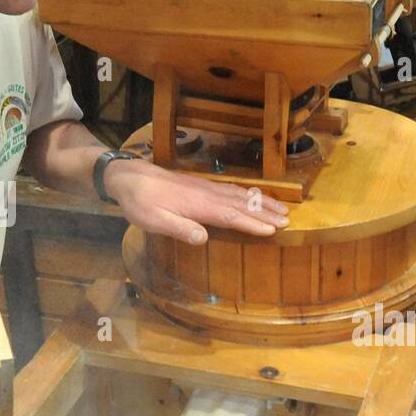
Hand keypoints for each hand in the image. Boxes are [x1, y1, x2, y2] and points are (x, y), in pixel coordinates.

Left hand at [105, 159, 289, 243]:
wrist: (128, 176)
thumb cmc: (139, 202)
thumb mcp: (152, 220)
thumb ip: (178, 228)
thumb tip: (203, 238)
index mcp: (198, 205)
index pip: (231, 216)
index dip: (252, 223)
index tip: (272, 230)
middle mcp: (207, 194)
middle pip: (242, 204)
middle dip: (265, 212)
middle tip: (287, 221)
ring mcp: (206, 188)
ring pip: (240, 195)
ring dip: (262, 202)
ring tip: (282, 209)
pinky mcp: (202, 186)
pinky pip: (232, 189)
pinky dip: (248, 194)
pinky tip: (255, 197)